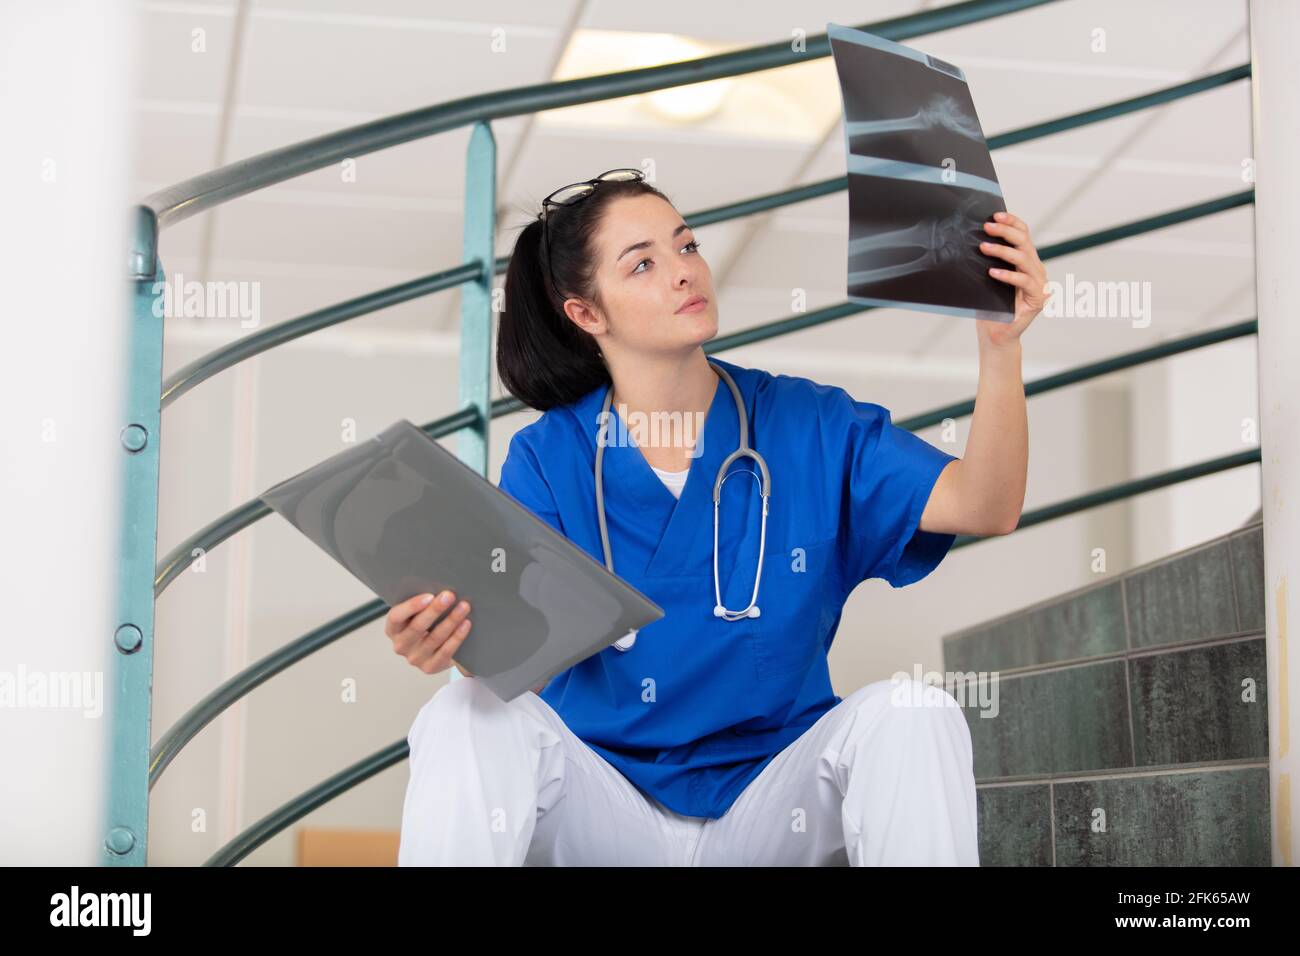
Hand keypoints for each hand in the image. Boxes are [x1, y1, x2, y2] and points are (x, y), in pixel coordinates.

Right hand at [384, 590, 472, 675]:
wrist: (437, 648)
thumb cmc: (427, 623)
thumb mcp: (418, 614)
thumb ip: (423, 603)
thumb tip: (440, 589)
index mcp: (393, 629)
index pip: (396, 617)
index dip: (411, 606)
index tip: (429, 596)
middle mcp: (401, 645)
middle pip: (417, 627)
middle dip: (435, 610)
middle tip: (449, 596)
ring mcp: (415, 658)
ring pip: (435, 637)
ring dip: (451, 620)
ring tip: (463, 606)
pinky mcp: (430, 667)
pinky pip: (446, 651)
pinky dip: (457, 636)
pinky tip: (466, 624)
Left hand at [977, 210, 1048, 349]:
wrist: (996, 334)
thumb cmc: (989, 305)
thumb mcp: (987, 278)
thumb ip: (989, 260)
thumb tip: (973, 237)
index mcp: (1026, 261)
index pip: (1023, 234)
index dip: (1012, 222)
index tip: (995, 214)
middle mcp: (1036, 269)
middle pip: (1025, 242)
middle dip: (1005, 232)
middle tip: (986, 227)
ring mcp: (1039, 284)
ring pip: (1025, 259)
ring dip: (1003, 251)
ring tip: (983, 248)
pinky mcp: (1038, 299)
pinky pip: (1025, 282)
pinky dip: (1008, 275)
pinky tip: (992, 272)